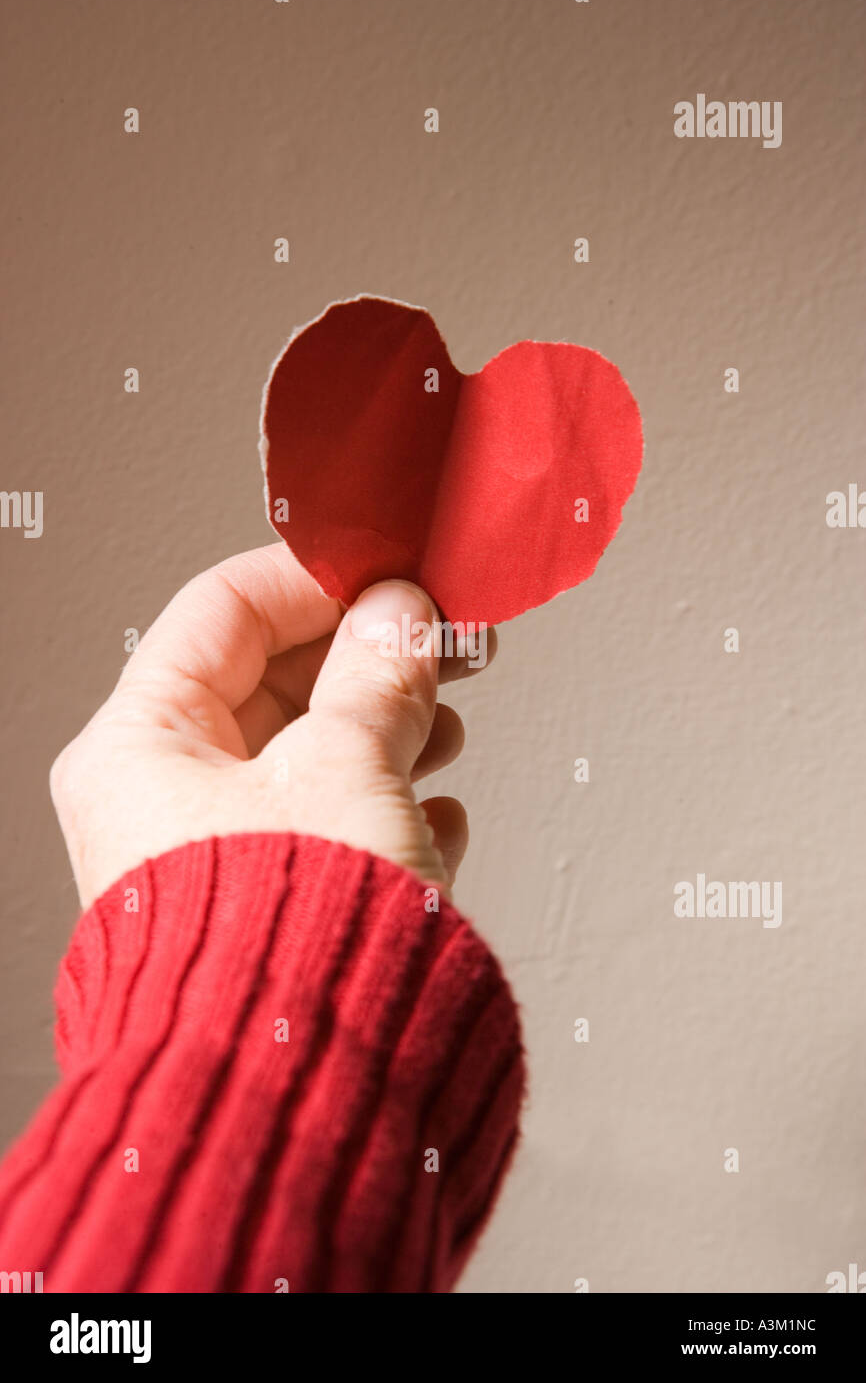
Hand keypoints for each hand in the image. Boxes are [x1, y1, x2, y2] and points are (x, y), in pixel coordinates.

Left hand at [49, 543, 495, 908]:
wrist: (300, 1101)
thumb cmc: (289, 943)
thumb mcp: (348, 767)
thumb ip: (379, 673)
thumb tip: (403, 615)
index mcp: (140, 745)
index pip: (223, 610)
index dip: (320, 579)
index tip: (398, 573)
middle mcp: (160, 801)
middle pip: (270, 684)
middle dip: (368, 657)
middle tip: (448, 639)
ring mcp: (215, 861)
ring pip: (307, 759)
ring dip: (386, 730)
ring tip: (451, 723)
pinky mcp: (268, 917)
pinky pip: (328, 833)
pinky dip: (385, 810)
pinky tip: (441, 814)